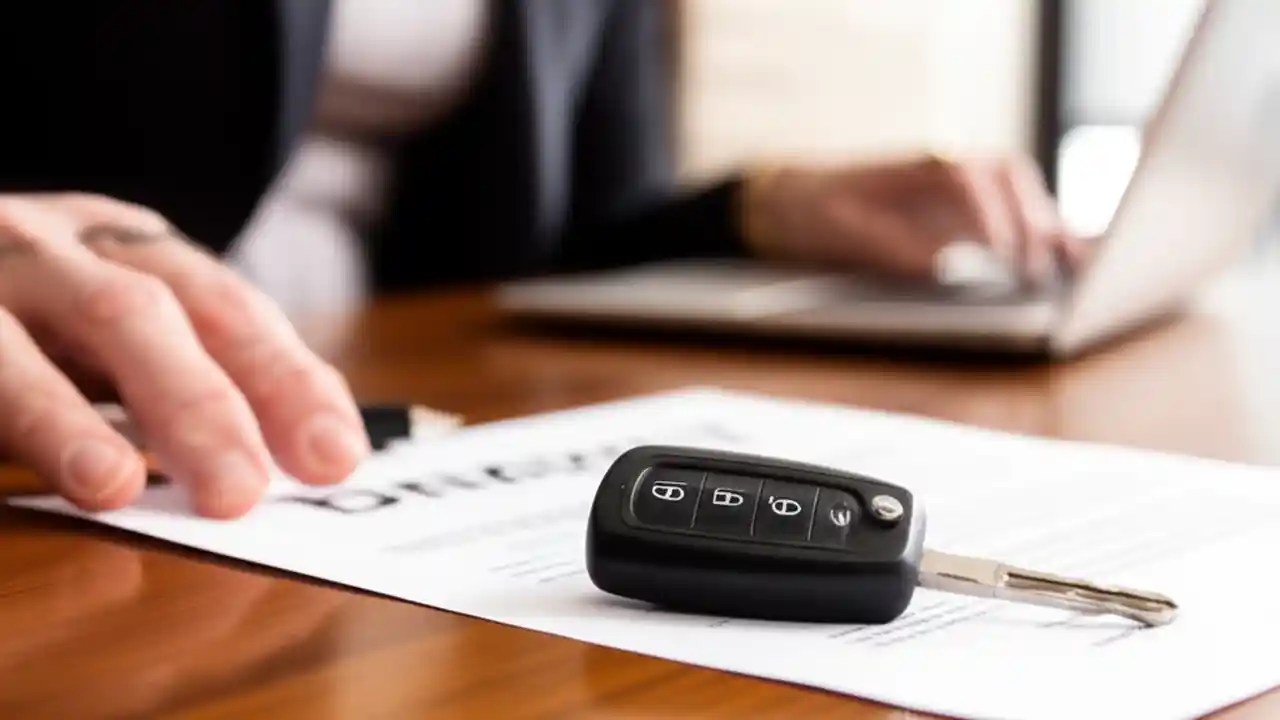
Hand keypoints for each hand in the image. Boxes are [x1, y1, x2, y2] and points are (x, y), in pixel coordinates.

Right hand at [0, 194, 368, 517]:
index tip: (335, 454)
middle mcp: (45, 247)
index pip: (226, 306)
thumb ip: (188, 377)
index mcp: (124, 246)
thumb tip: (309, 456)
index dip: (284, 377)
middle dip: (195, 403)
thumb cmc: (28, 311)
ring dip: (57, 417)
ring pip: (4, 344)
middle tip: (240, 492)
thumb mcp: (113, 326)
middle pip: (134, 313)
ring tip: (109, 486)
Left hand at [740, 154, 1086, 282]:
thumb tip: (945, 270)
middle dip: (1030, 223)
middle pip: (1009, 181)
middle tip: (1037, 270)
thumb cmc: (820, 210)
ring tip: (1077, 268)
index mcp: (920, 164)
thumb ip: (891, 246)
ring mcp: (966, 192)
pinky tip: (1069, 264)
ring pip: (1023, 198)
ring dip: (1049, 230)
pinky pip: (1018, 222)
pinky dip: (1046, 239)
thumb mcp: (843, 230)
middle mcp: (951, 169)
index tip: (1002, 253)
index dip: (991, 215)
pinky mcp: (970, 217)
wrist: (799, 202)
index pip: (969, 178)